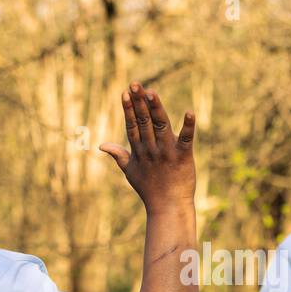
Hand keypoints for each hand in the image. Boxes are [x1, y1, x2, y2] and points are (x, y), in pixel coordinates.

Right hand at [100, 83, 195, 212]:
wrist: (168, 208)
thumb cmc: (149, 190)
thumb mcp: (130, 171)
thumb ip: (118, 155)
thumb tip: (101, 145)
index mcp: (139, 151)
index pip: (131, 126)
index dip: (128, 109)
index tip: (125, 93)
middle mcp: (151, 149)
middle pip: (144, 122)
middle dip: (139, 103)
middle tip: (136, 83)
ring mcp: (167, 152)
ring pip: (161, 126)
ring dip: (156, 108)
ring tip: (151, 92)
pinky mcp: (184, 157)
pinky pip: (187, 139)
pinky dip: (188, 126)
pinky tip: (189, 112)